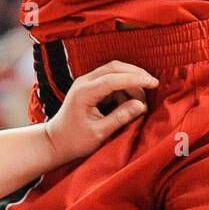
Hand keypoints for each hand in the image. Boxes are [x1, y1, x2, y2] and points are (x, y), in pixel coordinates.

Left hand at [43, 60, 157, 163]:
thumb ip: (120, 117)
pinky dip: (123, 87)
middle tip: (153, 84)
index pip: (113, 79)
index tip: (153, 83)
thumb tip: (141, 105)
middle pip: (114, 68)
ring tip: (141, 102)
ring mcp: (86, 82)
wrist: (55, 142)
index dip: (135, 79)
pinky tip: (130, 101)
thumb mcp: (99, 133)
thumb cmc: (75, 140)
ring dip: (130, 82)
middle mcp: (84, 81)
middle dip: (135, 74)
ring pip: (114, 72)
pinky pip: (110, 80)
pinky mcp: (90, 87)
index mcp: (84, 92)